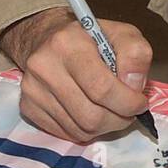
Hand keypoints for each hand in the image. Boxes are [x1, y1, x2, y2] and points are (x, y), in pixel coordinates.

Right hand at [0, 6, 151, 143]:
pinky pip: (66, 133)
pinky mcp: (28, 107)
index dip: (127, 103)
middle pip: (91, 116)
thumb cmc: (92, 39)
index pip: (101, 88)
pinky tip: (90, 111)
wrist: (49, 39)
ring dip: (104, 126)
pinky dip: (85, 129)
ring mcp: (32, 90)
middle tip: (127, 110)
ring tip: (110, 110)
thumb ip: (136, 55)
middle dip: (118, 119)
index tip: (139, 103)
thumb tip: (133, 87)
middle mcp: (44, 67)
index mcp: (68, 44)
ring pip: (80, 129)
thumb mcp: (123, 34)